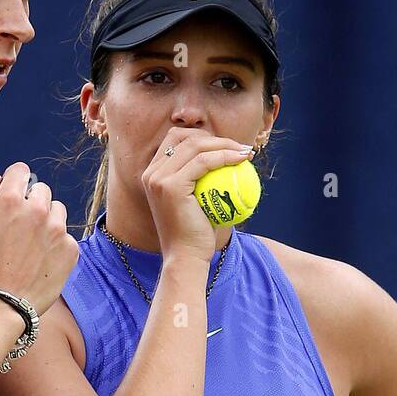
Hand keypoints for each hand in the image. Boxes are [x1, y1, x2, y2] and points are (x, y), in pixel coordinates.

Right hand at [0, 162, 78, 316]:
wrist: (1, 305)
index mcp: (11, 199)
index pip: (21, 170)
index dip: (14, 182)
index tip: (12, 196)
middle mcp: (38, 209)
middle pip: (41, 190)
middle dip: (31, 204)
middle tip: (19, 229)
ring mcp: (57, 229)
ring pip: (57, 211)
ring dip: (46, 221)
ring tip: (30, 245)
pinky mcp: (70, 249)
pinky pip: (65, 236)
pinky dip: (55, 244)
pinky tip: (40, 260)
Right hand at [142, 127, 254, 268]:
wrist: (186, 258)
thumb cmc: (196, 234)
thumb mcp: (197, 202)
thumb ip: (202, 180)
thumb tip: (227, 158)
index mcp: (153, 174)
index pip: (177, 141)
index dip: (204, 138)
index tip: (228, 148)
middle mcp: (151, 173)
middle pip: (184, 137)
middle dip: (214, 137)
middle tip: (239, 148)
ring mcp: (158, 178)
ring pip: (196, 146)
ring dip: (224, 144)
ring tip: (245, 153)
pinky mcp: (170, 186)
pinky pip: (203, 161)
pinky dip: (224, 156)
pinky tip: (241, 160)